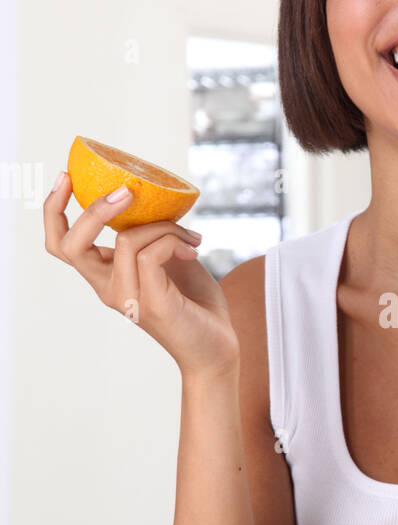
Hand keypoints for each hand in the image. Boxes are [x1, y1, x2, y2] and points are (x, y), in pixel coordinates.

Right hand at [44, 171, 240, 379]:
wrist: (216, 346)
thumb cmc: (194, 302)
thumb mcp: (167, 258)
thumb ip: (151, 233)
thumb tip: (154, 199)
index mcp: (106, 275)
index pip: (60, 244)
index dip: (53, 210)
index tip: (66, 177)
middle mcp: (109, 288)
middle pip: (70, 244)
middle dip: (93, 210)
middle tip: (126, 191)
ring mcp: (127, 298)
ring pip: (125, 240)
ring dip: (163, 226)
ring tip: (190, 237)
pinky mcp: (152, 304)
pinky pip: (151, 254)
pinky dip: (174, 241)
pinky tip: (194, 251)